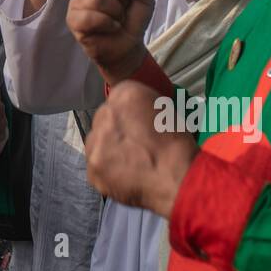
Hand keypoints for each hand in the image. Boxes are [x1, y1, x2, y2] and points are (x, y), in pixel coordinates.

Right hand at [67, 0, 154, 84]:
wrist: (126, 47)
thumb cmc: (132, 20)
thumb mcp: (146, 1)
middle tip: (122, 9)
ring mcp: (78, 1)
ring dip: (115, 13)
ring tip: (116, 20)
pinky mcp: (73, 19)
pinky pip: (88, 16)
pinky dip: (107, 24)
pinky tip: (110, 28)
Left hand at [85, 80, 196, 216]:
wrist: (178, 177)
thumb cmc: (178, 145)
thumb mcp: (164, 110)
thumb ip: (142, 108)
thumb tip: (134, 115)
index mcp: (126, 94)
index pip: (117, 99)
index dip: (127, 116)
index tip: (136, 127)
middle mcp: (106, 113)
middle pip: (103, 120)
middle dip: (114, 132)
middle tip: (133, 146)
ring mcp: (96, 141)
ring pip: (96, 142)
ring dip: (107, 150)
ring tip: (129, 163)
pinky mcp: (93, 166)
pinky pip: (96, 166)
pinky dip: (107, 171)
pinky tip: (125, 176)